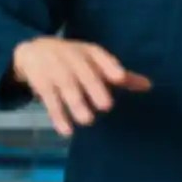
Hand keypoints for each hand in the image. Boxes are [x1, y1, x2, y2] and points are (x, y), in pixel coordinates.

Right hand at [12, 37, 151, 136]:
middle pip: (84, 73)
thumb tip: (149, 86)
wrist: (33, 50)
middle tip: (106, 106)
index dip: (110, 66)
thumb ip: (120, 75)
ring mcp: (56, 71)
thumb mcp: (95, 61)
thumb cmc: (74, 59)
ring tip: (87, 121)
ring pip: (67, 88)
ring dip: (76, 104)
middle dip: (94, 88)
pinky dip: (58, 116)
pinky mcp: (42, 84)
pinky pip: (50, 101)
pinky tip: (66, 131)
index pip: (100, 56)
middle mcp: (72, 59)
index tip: (120, 77)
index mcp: (89, 52)